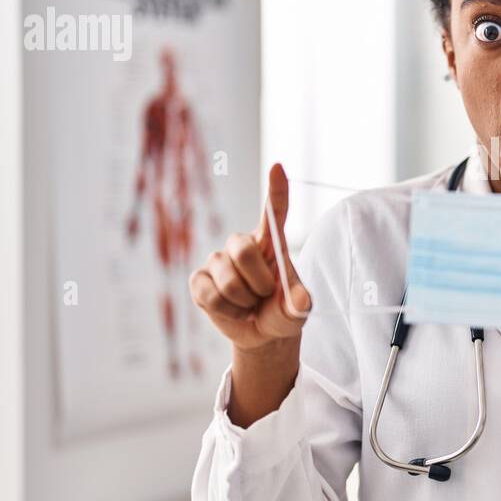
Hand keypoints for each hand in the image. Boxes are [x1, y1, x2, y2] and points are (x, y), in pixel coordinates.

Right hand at [189, 163, 311, 351]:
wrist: (262, 333)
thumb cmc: (283, 311)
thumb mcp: (298, 309)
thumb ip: (301, 303)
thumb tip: (302, 301)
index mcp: (271, 243)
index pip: (274, 212)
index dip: (276, 190)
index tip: (277, 167)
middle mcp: (242, 245)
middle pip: (244, 251)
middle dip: (258, 282)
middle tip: (265, 296)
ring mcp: (217, 260)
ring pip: (227, 279)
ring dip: (243, 301)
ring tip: (250, 304)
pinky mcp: (199, 279)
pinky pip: (209, 295)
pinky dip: (226, 311)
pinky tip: (233, 310)